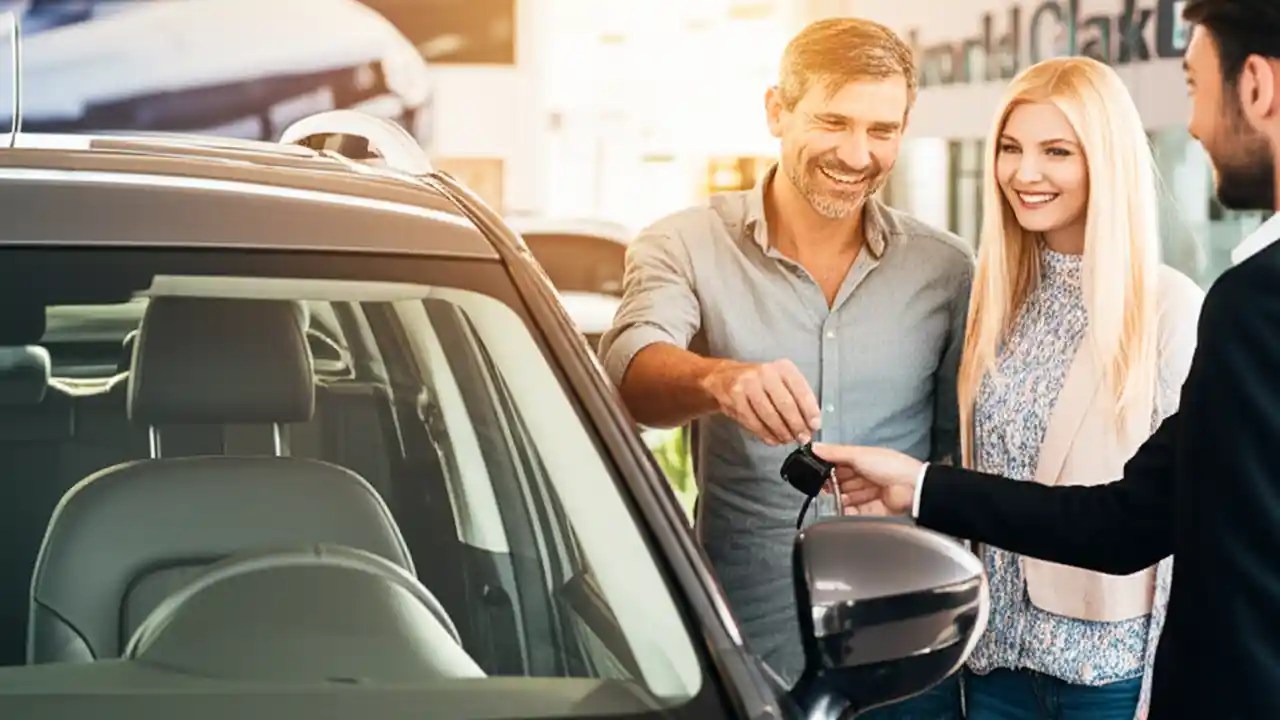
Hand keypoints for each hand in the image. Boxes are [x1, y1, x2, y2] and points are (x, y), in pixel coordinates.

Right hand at [700, 358, 820, 445]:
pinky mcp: (735, 398)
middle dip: (796, 425)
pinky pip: (753, 421)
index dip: (809, 410)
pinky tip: (773, 440)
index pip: (801, 389)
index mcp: (783, 367)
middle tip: (802, 438)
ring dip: (781, 432)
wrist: (724, 378)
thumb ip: (796, 399)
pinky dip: (765, 434)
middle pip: (785, 404)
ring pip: (769, 414)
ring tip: (787, 440)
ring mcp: (748, 384)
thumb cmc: (760, 383)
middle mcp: (766, 372)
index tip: (815, 426)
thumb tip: (811, 424)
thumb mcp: (781, 382)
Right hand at [811, 443, 922, 514]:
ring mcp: (871, 494)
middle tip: (824, 486)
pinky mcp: (873, 510)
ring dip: (839, 498)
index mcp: (865, 460)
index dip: (828, 468)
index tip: (816, 471)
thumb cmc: (893, 467)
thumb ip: (836, 453)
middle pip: (843, 482)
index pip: (841, 464)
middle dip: (832, 484)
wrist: (912, 489)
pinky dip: (847, 512)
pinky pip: (855, 513)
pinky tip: (842, 508)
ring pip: (848, 498)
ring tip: (833, 497)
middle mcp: (868, 477)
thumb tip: (815, 447)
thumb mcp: (859, 454)